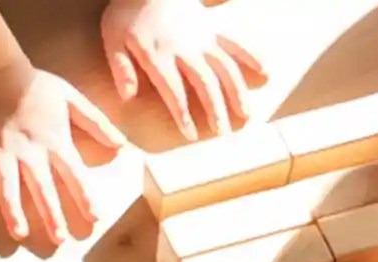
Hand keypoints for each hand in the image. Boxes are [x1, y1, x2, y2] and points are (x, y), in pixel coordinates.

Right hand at [0, 62, 125, 244]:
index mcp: (54, 140)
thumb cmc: (35, 84)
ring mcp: (0, 151)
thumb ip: (96, 122)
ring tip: (19, 233)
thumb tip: (122, 145)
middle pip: (42, 186)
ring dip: (13, 209)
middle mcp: (29, 150)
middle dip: (51, 214)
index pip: (74, 173)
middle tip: (60, 239)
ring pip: (7, 185)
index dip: (84, 196)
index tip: (95, 218)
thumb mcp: (72, 98)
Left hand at [101, 0, 265, 139]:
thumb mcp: (113, 37)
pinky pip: (235, 43)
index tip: (191, 134)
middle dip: (215, 109)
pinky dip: (251, 57)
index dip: (183, 113)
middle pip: (205, 82)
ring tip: (245, 115)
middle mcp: (185, 48)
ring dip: (236, 92)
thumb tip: (127, 95)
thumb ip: (121, 67)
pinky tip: (264, 73)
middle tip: (223, 133)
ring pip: (225, 67)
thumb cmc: (127, 12)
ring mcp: (202, 38)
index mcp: (159, 54)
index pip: (173, 90)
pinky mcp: (212, 28)